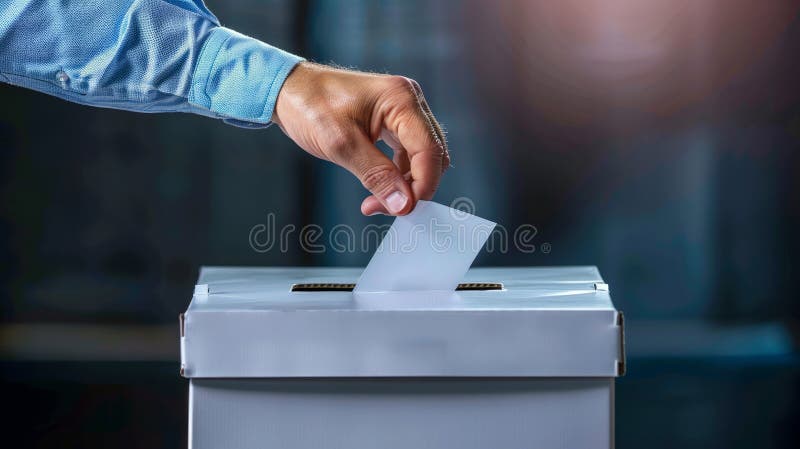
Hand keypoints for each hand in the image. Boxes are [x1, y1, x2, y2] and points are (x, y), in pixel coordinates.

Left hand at [272, 62, 449, 215]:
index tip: (403, 210)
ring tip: (376, 202)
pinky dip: (397, 175)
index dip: (422, 185)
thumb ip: (376, 175)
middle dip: (414, 186)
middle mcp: (409, 100)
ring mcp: (403, 109)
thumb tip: (404, 205)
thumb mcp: (341, 145)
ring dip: (406, 184)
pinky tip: (378, 188)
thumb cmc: (309, 106)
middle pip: (432, 154)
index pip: (429, 149)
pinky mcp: (394, 120)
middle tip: (385, 208)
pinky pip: (408, 153)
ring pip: (422, 157)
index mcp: (401, 98)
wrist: (288, 91)